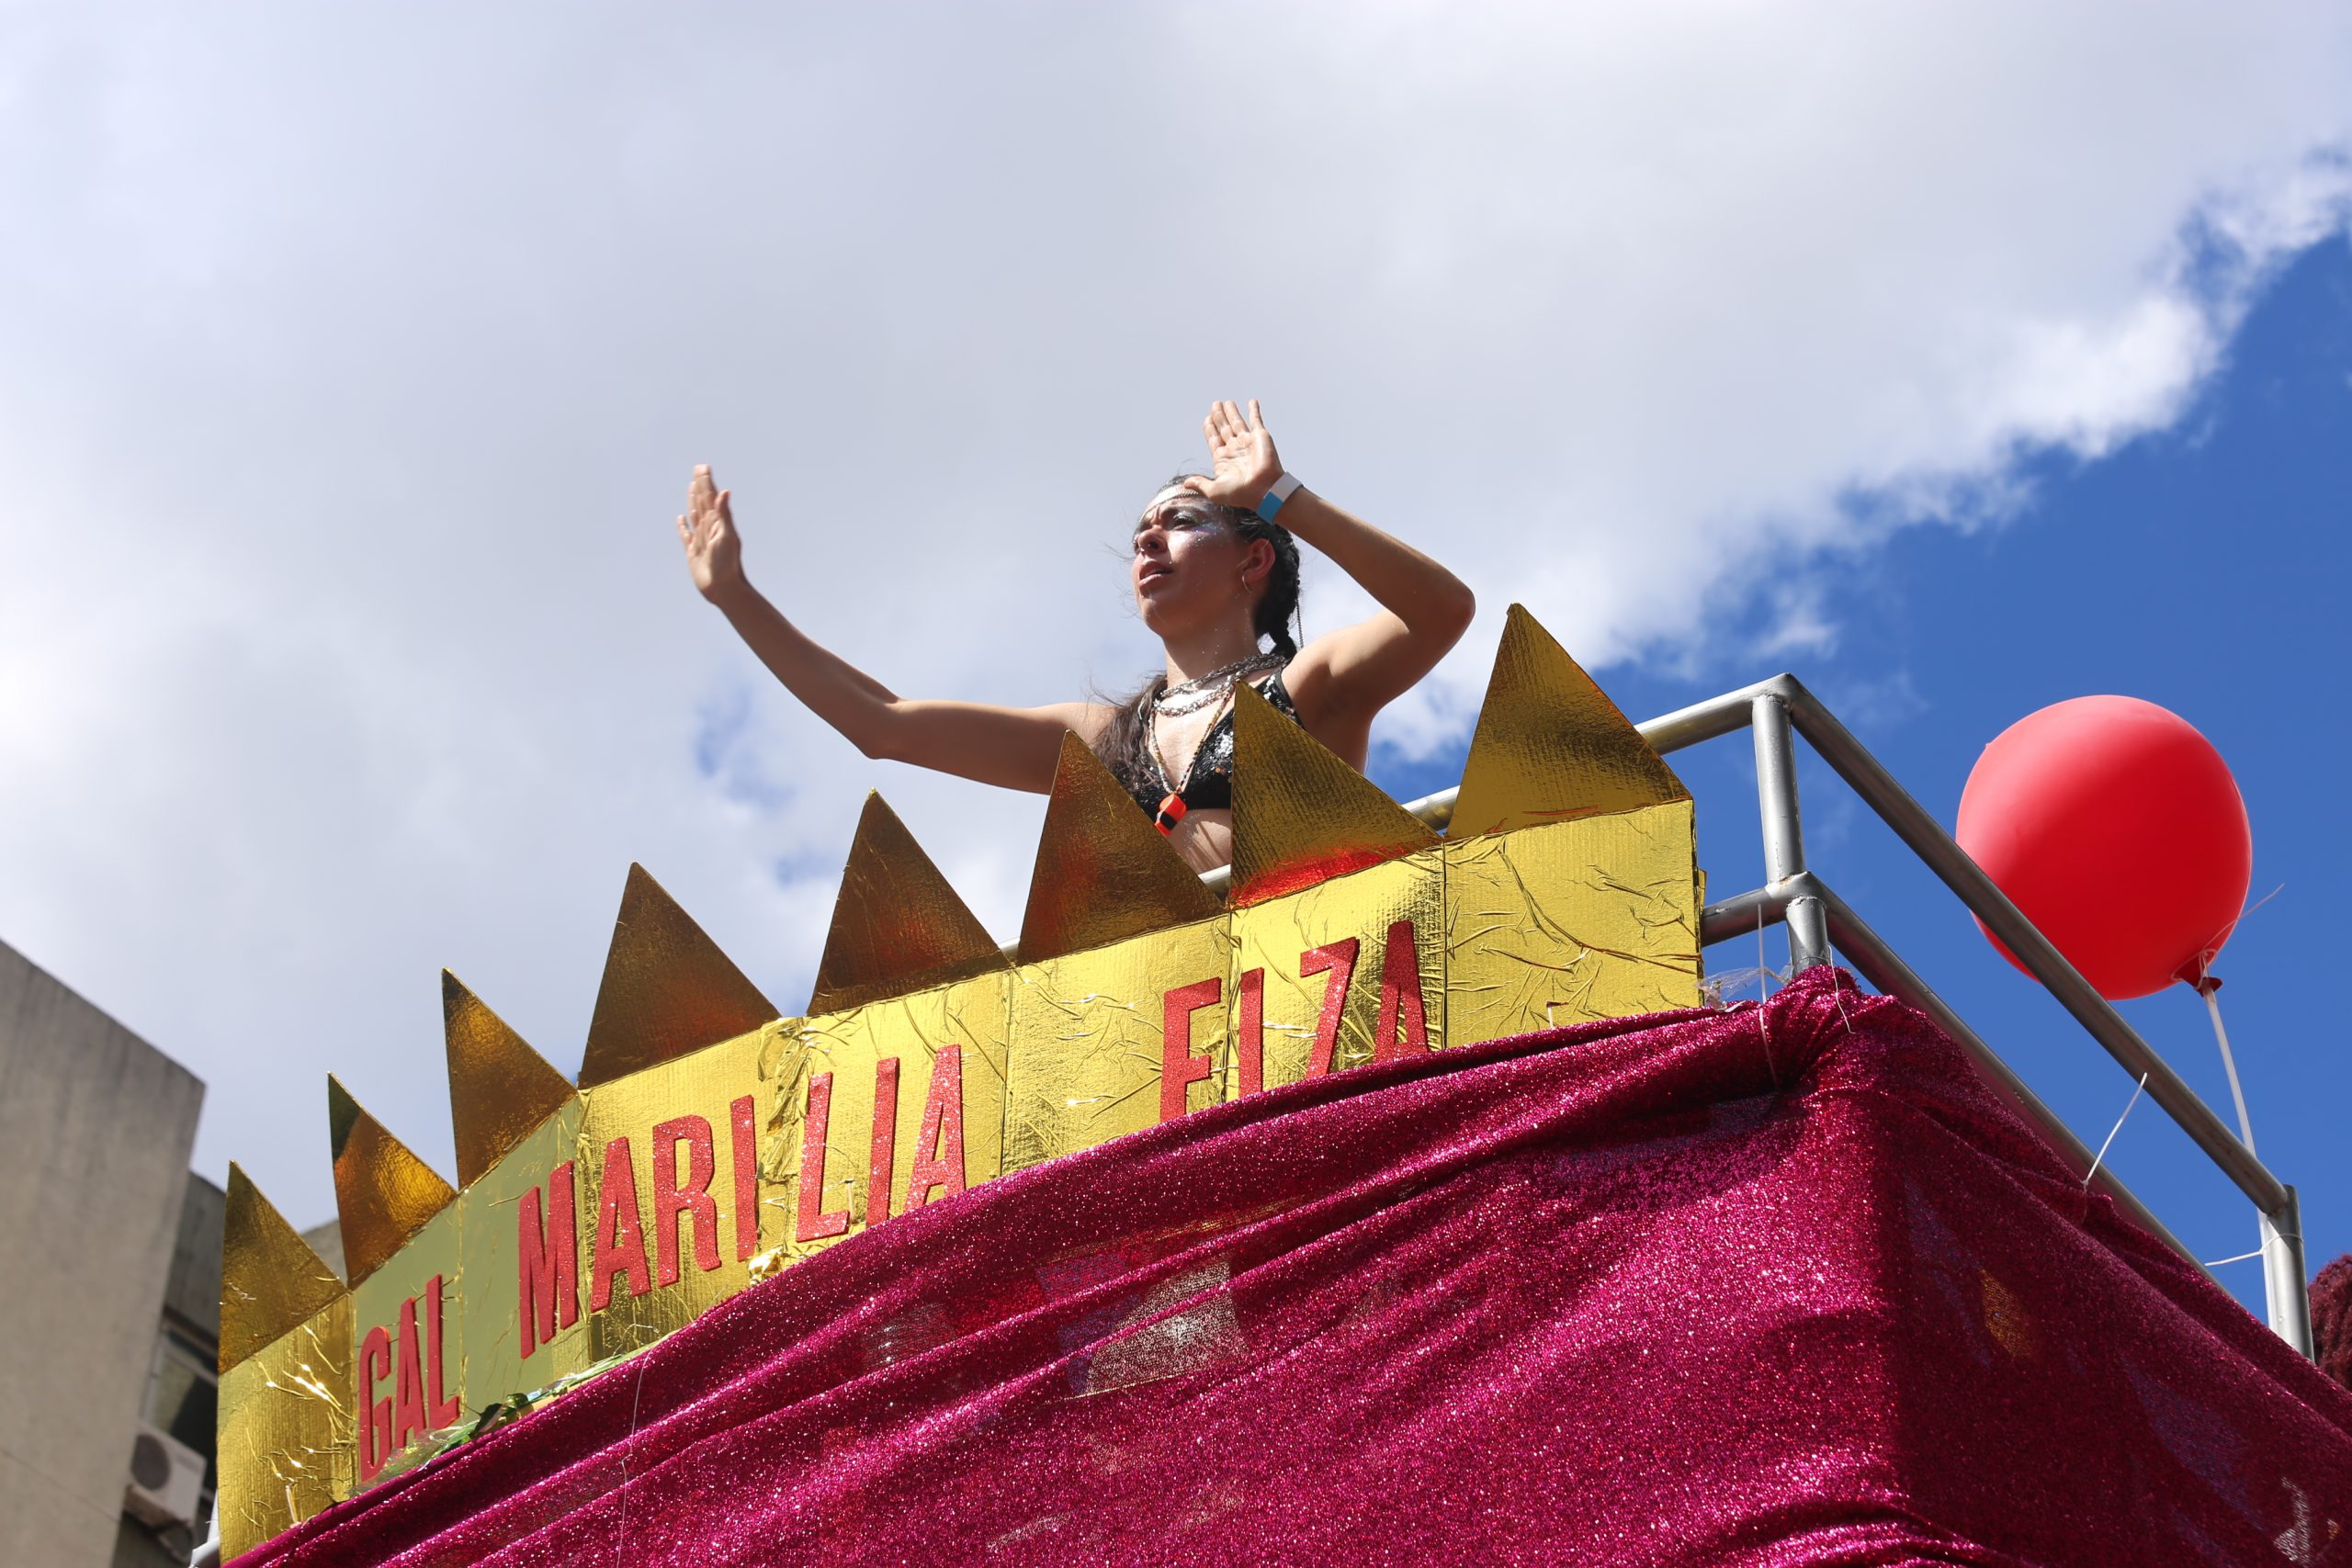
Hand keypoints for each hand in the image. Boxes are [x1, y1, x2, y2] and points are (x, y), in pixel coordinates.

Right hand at [677, 463, 744, 601]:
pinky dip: (683, 526)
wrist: (723, 588)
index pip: (710, 497)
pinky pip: (686, 535)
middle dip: (700, 485)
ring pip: (695, 514)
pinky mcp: (693, 552)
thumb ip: (724, 514)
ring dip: (693, 500)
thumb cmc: (727, 564)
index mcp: (717, 522)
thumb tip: (725, 491)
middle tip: (698, 469)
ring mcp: (701, 539)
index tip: (703, 467)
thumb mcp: (727, 536)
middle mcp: (709, 528)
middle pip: (702, 502)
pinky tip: (681, 519)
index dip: (706, 481)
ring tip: (692, 487)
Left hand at [1182, 399, 1282, 509]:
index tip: (1207, 419)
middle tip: (1215, 404)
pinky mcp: (1260, 436)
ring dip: (1231, 412)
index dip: (1210, 429)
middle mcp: (1235, 449)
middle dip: (1218, 417)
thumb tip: (1185, 484)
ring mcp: (1247, 442)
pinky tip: (1252, 401)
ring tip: (1226, 402)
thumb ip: (1200, 484)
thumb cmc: (1240, 493)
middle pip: (1224, 428)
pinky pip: (1256, 420)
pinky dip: (1254, 410)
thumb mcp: (1214, 491)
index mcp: (1223, 459)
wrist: (1265, 490)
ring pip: (1237, 422)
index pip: (1214, 439)